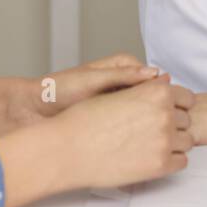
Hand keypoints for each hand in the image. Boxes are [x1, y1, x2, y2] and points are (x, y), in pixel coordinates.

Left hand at [9, 53, 159, 124]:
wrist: (35, 110)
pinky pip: (131, 124)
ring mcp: (118, 103)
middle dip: (158, 110)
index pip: (155, 79)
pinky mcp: (111, 120)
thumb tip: (155, 74)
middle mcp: (123, 83)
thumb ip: (123, 75)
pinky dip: (135, 131)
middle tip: (163, 123)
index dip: (165, 94)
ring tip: (149, 132)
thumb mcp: (93, 79)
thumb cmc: (59, 89)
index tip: (172, 107)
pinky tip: (136, 139)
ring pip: (143, 112)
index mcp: (123, 66)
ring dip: (146, 122)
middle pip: (153, 97)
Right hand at [49, 75, 195, 190]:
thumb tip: (164, 81)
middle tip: (151, 130)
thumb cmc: (84, 120)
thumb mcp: (117, 92)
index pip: (186, 97)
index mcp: (156, 93)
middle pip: (186, 120)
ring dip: (173, 142)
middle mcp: (165, 115)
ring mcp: (165, 141)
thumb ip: (145, 88)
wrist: (66, 149)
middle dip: (173, 124)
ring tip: (150, 144)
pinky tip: (151, 157)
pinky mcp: (160, 166)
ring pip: (187, 141)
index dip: (176, 104)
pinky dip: (170, 160)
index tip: (167, 110)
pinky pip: (181, 162)